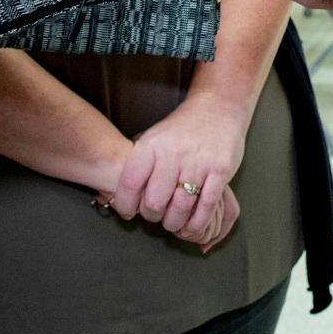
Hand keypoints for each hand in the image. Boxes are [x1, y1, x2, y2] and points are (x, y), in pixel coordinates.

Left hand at [111, 95, 249, 247]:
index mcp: (152, 145)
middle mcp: (173, 153)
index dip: (124, 205)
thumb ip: (138, 162)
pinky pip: (205, 207)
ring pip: (180, 209)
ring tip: (172, 222)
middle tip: (155, 216)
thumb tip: (113, 190)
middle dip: (152, 216)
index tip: (128, 213)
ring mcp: (198, 163)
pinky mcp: (220, 171)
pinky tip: (191, 225)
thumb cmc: (181, 129)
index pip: (129, 183)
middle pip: (155, 202)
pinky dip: (196, 223)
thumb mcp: (153, 136)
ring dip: (174, 224)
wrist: (217, 108)